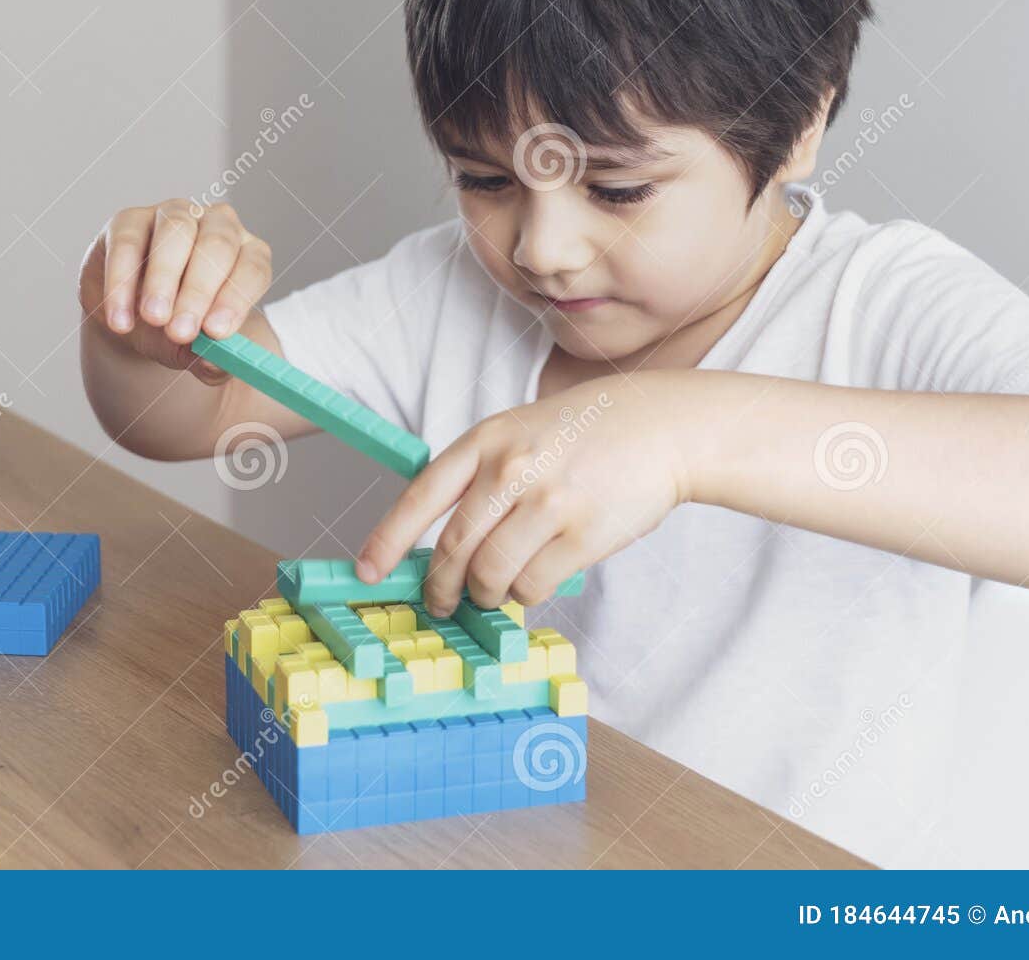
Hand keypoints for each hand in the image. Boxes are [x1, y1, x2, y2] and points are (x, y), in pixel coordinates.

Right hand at [78, 200, 271, 383]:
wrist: (132, 321)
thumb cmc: (177, 327)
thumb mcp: (196, 350)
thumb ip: (211, 357)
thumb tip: (213, 361)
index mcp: (246, 253)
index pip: (253, 268)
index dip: (237, 299)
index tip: (217, 332)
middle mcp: (216, 225)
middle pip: (217, 245)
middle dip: (199, 291)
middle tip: (181, 330)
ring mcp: (173, 215)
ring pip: (175, 232)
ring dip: (163, 279)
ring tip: (153, 318)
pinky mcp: (128, 221)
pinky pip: (127, 242)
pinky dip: (122, 282)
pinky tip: (120, 319)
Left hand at [355, 374, 694, 616]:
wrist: (660, 427)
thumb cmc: (584, 434)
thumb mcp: (519, 432)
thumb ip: (480, 478)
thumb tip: (443, 549)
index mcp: (486, 440)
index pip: (421, 497)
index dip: (387, 540)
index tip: (368, 572)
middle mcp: (512, 469)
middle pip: (452, 550)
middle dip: (439, 587)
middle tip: (440, 602)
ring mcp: (548, 503)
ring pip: (489, 576)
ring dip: (485, 594)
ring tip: (494, 589)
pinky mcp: (582, 535)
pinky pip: (532, 587)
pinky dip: (525, 595)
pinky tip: (533, 579)